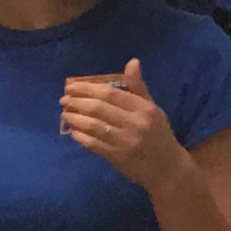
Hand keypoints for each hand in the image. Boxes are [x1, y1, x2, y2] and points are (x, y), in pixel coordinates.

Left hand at [61, 60, 186, 187]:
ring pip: (93, 126)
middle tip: (64, 99)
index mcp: (144, 109)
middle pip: (99, 108)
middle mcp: (135, 123)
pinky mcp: (117, 158)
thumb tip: (132, 61)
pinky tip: (73, 131)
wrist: (167, 168)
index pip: (111, 93)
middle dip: (77, 101)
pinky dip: (80, 136)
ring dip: (75, 118)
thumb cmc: (159, 134)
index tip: (71, 86)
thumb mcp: (153, 109)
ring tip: (65, 113)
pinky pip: (93, 144)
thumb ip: (138, 87)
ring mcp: (125, 142)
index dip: (87, 88)